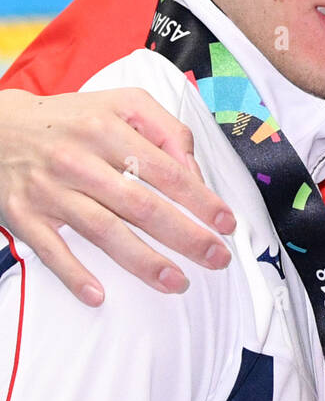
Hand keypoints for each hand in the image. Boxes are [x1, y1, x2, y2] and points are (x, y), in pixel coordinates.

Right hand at [0, 87, 234, 305]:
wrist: (1, 128)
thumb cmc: (75, 118)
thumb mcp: (124, 104)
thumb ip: (166, 130)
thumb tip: (193, 173)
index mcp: (108, 128)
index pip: (164, 169)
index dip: (199, 199)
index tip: (226, 223)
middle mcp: (79, 159)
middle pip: (140, 205)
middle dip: (184, 236)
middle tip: (216, 258)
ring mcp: (51, 190)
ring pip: (103, 232)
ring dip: (143, 262)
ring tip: (178, 282)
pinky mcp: (25, 216)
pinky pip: (52, 251)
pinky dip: (74, 275)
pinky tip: (98, 296)